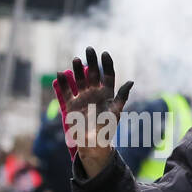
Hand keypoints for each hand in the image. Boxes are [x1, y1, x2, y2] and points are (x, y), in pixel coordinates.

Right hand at [52, 47, 133, 173]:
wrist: (94, 143)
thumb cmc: (108, 128)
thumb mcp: (116, 111)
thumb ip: (121, 96)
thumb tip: (130, 81)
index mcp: (108, 94)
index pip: (108, 76)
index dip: (106, 65)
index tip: (105, 53)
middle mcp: (95, 93)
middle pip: (92, 74)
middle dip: (91, 61)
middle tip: (89, 49)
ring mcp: (82, 98)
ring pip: (79, 79)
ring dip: (77, 69)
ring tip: (76, 59)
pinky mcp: (71, 104)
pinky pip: (66, 91)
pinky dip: (63, 83)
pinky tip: (61, 73)